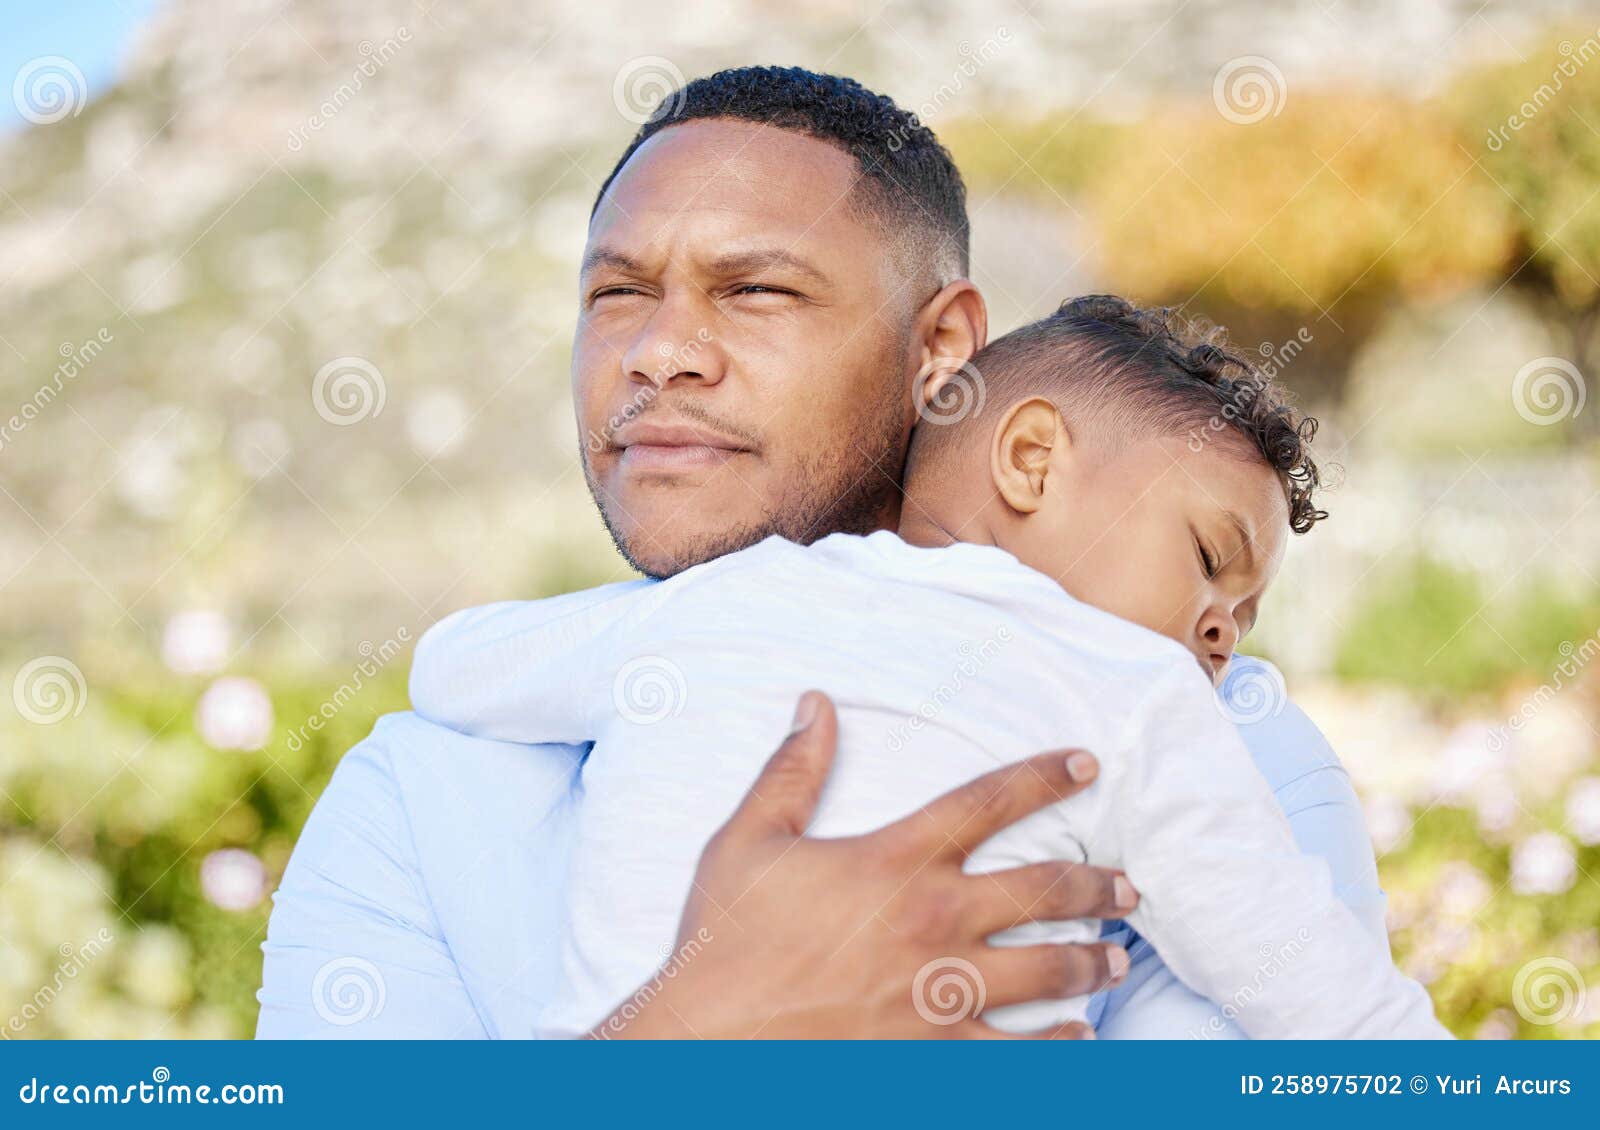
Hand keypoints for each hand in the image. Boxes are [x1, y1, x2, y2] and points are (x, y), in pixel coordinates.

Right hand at [589, 690, 1137, 1038]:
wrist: (708, 1041)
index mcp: (896, 860)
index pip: (990, 800)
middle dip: (1100, 883)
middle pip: (1045, 888)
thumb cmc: (725, 940)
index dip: (1045, 775)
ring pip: (1050, 969)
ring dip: (1095, 959)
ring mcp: (942, 992)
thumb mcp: (747, 841)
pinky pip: (1021, 1050)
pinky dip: (1061, 1043)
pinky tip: (1081, 1034)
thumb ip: (792, 771)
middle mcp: (934, 920)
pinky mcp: (936, 1053)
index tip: (1088, 765)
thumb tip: (814, 703)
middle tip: (1130, 884)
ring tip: (1121, 956)